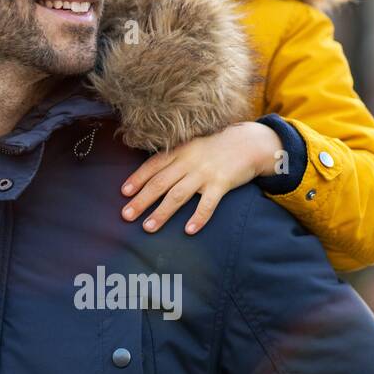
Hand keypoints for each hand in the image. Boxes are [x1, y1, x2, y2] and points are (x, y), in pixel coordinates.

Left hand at [120, 122, 283, 234]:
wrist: (250, 142)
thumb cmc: (217, 147)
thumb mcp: (192, 146)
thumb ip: (175, 158)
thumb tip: (153, 174)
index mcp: (179, 151)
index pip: (153, 166)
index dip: (137, 179)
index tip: (123, 193)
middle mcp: (189, 161)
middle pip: (160, 183)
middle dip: (141, 200)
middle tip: (126, 215)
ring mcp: (205, 173)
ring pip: (178, 195)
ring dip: (161, 213)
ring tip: (148, 227)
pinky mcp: (222, 183)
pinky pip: (208, 204)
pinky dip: (198, 218)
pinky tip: (189, 231)